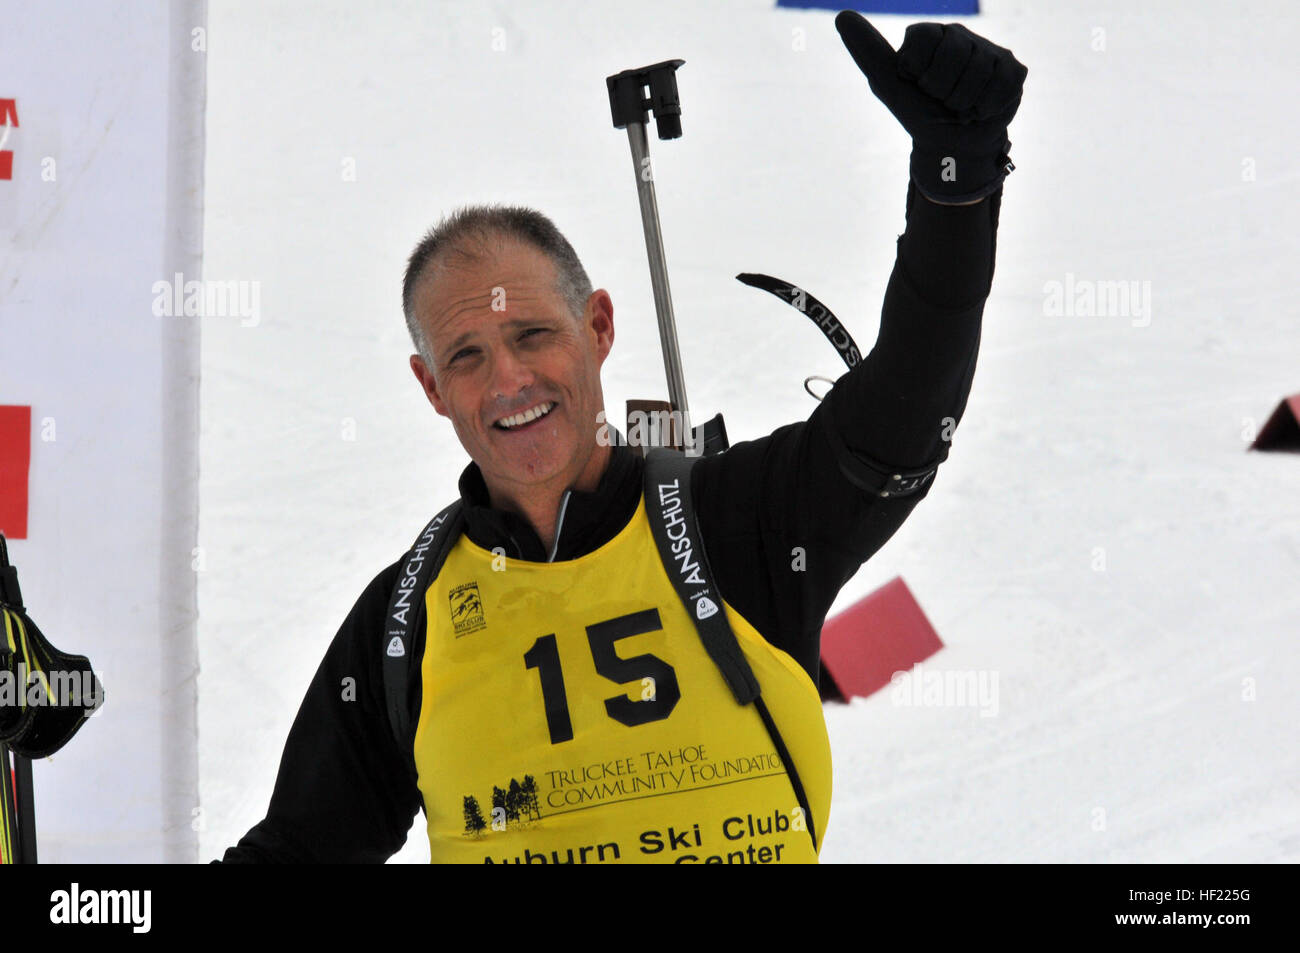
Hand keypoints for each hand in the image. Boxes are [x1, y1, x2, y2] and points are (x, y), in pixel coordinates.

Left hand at [835, 12, 1026, 203]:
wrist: (951, 146)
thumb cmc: (918, 112)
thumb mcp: (888, 84)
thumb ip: (868, 50)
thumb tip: (842, 16)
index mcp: (928, 34)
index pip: (922, 39)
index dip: (918, 71)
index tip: (916, 84)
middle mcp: (959, 35)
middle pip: (953, 54)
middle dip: (943, 90)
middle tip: (942, 100)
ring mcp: (989, 49)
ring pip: (980, 69)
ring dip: (966, 102)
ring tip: (962, 107)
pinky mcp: (1013, 67)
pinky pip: (1003, 81)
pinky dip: (989, 105)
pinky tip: (983, 108)